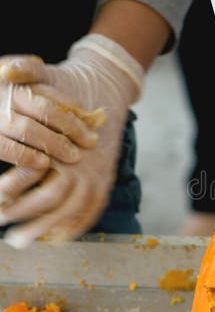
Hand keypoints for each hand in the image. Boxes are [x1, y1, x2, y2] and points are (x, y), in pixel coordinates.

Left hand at [0, 35, 142, 247]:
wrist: (107, 90)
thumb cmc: (69, 88)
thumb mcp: (47, 77)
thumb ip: (25, 71)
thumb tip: (4, 70)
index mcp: (65, 142)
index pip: (35, 170)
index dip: (12, 187)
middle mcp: (82, 164)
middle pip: (51, 198)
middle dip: (23, 213)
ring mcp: (95, 176)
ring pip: (69, 212)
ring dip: (42, 229)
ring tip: (18, 241)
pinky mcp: (103, 183)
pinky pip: (89, 213)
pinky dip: (71, 229)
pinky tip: (52, 239)